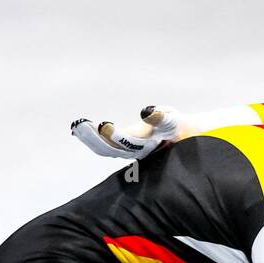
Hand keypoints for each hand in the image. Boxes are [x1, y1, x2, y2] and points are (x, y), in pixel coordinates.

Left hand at [70, 105, 197, 158]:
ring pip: (107, 148)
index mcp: (146, 145)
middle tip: (78, 126)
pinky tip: (85, 130)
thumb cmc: (180, 127)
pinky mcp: (128, 146)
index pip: (127, 142)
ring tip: (77, 127)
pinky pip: (109, 144)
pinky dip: (97, 136)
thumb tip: (146, 112)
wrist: (186, 137)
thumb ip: (161, 117)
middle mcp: (136, 150)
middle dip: (95, 138)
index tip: (102, 126)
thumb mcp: (174, 120)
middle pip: (111, 148)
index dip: (114, 135)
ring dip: (92, 138)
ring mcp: (131, 150)